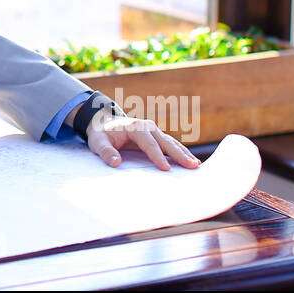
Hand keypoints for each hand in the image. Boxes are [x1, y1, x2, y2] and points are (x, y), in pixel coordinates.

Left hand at [85, 111, 200, 170]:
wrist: (103, 123)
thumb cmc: (101, 134)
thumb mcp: (97, 142)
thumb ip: (106, 152)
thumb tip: (116, 163)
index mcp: (134, 127)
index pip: (148, 143)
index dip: (157, 156)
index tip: (166, 169)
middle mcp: (147, 127)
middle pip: (165, 142)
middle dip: (179, 155)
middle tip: (192, 166)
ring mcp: (153, 131)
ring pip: (171, 143)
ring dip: (184, 154)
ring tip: (196, 165)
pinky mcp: (156, 137)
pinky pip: (170, 145)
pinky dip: (180, 152)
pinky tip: (190, 161)